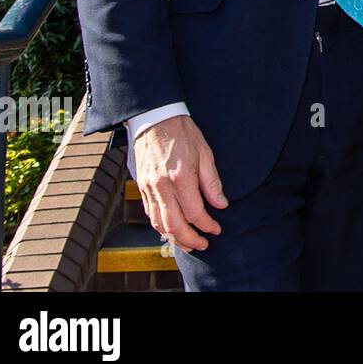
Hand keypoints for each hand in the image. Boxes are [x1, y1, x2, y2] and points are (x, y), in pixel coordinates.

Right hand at [133, 114, 227, 252]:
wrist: (155, 119)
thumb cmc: (183, 133)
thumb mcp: (205, 154)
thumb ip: (212, 182)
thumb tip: (221, 204)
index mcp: (180, 177)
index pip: (195, 212)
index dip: (207, 225)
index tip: (216, 229)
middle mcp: (162, 186)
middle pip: (175, 225)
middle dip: (190, 239)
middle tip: (203, 244)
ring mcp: (149, 188)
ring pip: (159, 223)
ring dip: (174, 238)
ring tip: (188, 244)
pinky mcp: (141, 187)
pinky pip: (150, 213)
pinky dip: (160, 226)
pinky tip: (171, 230)